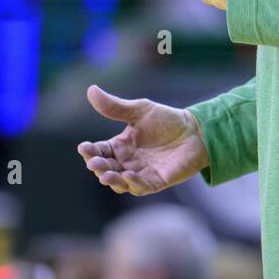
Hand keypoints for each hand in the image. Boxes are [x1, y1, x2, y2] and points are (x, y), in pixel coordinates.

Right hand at [77, 85, 208, 195]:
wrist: (195, 130)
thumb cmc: (166, 120)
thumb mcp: (139, 110)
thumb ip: (115, 106)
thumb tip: (90, 90)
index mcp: (120, 146)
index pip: (99, 151)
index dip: (90, 151)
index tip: (83, 148)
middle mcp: (127, 162)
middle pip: (107, 168)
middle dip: (98, 167)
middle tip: (94, 163)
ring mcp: (141, 173)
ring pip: (120, 182)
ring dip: (112, 180)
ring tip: (106, 174)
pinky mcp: (156, 182)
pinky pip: (141, 187)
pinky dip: (134, 184)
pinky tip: (128, 176)